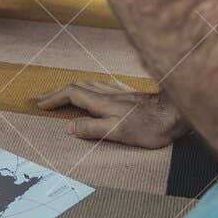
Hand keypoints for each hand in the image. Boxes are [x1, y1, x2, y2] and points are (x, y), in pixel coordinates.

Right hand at [36, 80, 189, 147]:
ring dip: (71, 87)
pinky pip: (102, 85)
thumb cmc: (150, 126)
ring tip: (62, 93)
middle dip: (58, 91)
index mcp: (102, 103)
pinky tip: (95, 89)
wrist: (176, 113)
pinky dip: (90, 87)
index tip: (40, 104)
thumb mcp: (118, 132)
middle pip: (76, 86)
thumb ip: (93, 129)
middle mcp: (108, 94)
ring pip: (89, 84)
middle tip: (42, 97)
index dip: (54, 98)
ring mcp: (119, 92)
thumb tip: (69, 127)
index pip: (71, 95)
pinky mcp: (130, 94)